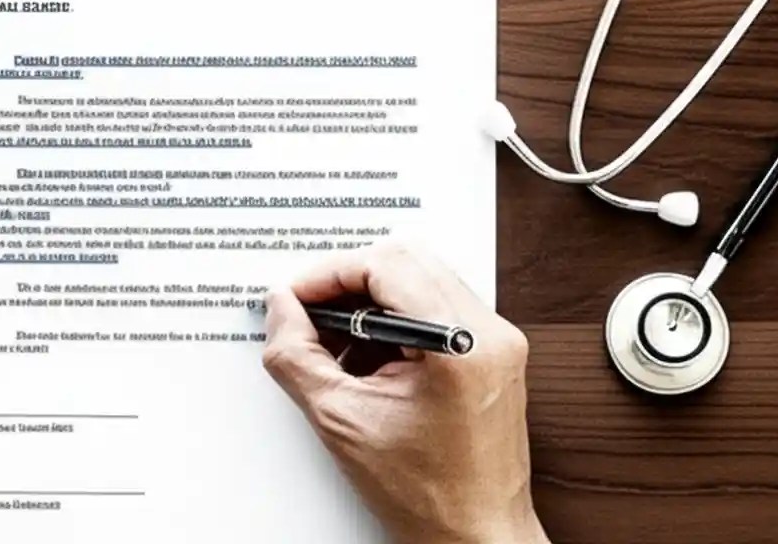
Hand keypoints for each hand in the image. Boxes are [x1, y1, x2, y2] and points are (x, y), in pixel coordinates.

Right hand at [262, 242, 549, 543]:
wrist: (477, 537)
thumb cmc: (428, 496)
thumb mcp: (341, 421)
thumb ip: (297, 356)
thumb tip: (280, 309)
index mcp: (461, 344)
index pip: (386, 265)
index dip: (329, 274)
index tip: (296, 298)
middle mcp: (489, 333)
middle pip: (406, 261)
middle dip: (348, 282)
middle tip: (311, 315)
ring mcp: (497, 342)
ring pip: (421, 279)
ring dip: (370, 302)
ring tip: (338, 347)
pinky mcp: (493, 354)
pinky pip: (436, 307)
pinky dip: (394, 321)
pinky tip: (368, 361)